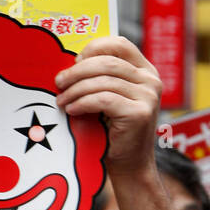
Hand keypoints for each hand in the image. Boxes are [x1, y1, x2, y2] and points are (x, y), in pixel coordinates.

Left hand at [54, 36, 161, 176]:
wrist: (128, 164)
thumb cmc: (112, 129)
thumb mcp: (108, 96)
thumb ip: (98, 78)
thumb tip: (67, 64)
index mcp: (145, 70)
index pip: (119, 44)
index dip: (93, 48)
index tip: (74, 62)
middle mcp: (151, 80)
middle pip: (107, 62)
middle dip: (77, 71)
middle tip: (58, 82)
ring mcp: (148, 96)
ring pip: (103, 81)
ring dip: (76, 90)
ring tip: (62, 100)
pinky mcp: (140, 113)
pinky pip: (104, 99)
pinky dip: (83, 102)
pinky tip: (72, 110)